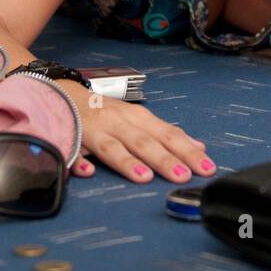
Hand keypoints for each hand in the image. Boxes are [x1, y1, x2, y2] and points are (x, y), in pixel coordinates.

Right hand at [55, 83, 215, 183]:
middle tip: (183, 176)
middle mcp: (118, 122)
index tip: (206, 168)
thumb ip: (166, 134)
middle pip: (144, 142)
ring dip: (127, 161)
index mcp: (138, 118)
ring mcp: (94, 130)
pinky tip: (87, 173)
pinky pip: (73, 151)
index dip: (187, 151)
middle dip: (164, 159)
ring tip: (145, 177)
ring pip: (112, 147)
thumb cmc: (106, 112)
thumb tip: (199, 147)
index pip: (168, 135)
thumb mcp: (138, 119)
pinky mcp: (69, 138)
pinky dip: (79, 162)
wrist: (64, 92)